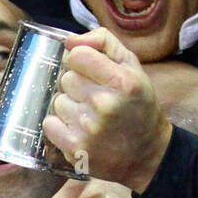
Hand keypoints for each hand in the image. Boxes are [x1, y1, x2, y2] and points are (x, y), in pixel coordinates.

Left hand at [43, 28, 171, 190]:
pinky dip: (60, 127)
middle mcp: (105, 104)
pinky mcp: (76, 148)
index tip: (93, 74)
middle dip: (78, 87)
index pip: (77, 55)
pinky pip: (49, 124)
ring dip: (71, 108)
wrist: (148, 156)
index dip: (82, 63)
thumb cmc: (138, 107)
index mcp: (122, 82)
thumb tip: (69, 41)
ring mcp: (89, 128)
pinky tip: (80, 131)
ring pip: (58, 102)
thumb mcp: (133, 67)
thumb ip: (103, 42)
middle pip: (66, 79)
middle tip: (97, 100)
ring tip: (91, 118)